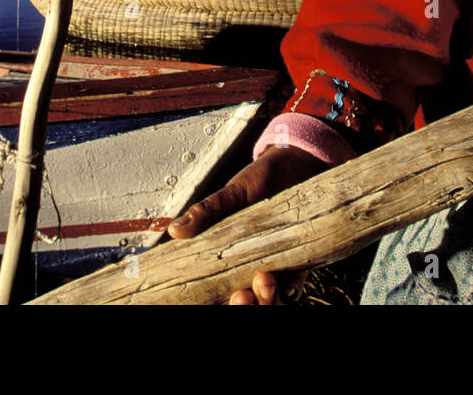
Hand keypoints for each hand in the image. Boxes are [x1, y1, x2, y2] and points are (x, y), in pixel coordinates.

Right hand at [166, 145, 328, 303]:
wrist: (297, 164)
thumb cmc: (262, 180)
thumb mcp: (232, 195)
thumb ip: (206, 212)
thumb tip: (175, 229)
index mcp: (224, 255)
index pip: (214, 290)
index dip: (213, 300)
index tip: (215, 299)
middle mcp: (247, 267)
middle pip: (242, 302)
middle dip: (241, 307)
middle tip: (240, 296)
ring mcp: (272, 268)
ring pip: (267, 302)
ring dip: (265, 301)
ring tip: (265, 281)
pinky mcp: (296, 264)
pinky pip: (292, 288)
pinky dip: (288, 290)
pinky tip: (285, 280)